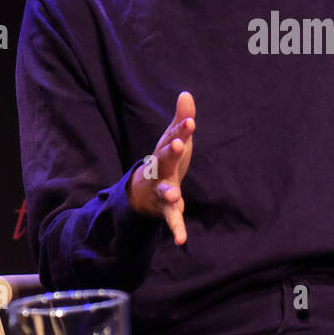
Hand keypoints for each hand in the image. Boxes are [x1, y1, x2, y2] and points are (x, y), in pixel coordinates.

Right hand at [128, 91, 194, 244]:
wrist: (142, 191)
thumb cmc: (163, 161)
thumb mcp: (172, 140)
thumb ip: (181, 120)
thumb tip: (186, 93)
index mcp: (164, 152)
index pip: (172, 138)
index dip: (181, 130)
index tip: (190, 121)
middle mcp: (159, 170)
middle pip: (164, 161)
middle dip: (170, 153)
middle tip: (178, 144)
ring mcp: (161, 190)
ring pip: (164, 191)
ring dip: (169, 192)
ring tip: (175, 195)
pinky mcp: (166, 209)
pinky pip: (171, 220)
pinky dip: (176, 230)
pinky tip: (182, 241)